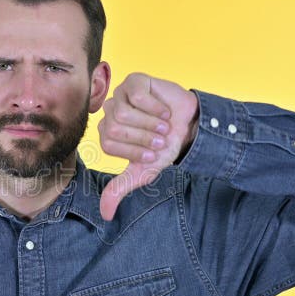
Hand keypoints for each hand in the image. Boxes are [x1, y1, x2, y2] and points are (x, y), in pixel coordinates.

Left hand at [97, 73, 198, 220]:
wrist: (190, 128)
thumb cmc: (164, 149)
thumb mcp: (142, 173)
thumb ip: (120, 189)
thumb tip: (105, 214)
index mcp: (107, 135)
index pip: (110, 143)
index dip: (134, 150)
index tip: (152, 153)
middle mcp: (109, 114)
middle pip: (116, 127)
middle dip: (144, 137)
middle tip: (161, 138)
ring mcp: (120, 96)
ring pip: (126, 113)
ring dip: (151, 123)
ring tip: (165, 125)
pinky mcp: (134, 81)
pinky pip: (137, 95)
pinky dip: (155, 107)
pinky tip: (164, 110)